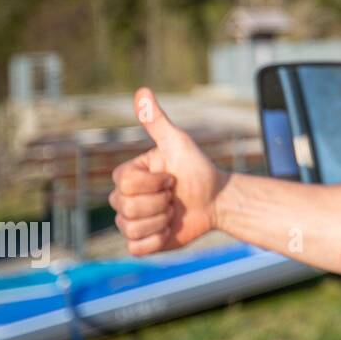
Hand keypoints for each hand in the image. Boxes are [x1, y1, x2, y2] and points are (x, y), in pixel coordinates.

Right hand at [109, 87, 228, 255]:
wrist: (216, 200)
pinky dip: (156, 241)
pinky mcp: (142, 242)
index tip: (171, 176)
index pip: (125, 183)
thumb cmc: (197, 169)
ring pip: (131, 228)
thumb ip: (157, 121)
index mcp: (127, 175)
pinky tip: (169, 230)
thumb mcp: (179, 143)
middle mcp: (124, 198)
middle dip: (159, 201)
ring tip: (173, 211)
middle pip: (126, 207)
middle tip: (174, 195)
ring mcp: (131, 221)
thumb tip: (141, 91)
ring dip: (160, 220)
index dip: (153, 182)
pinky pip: (136, 248)